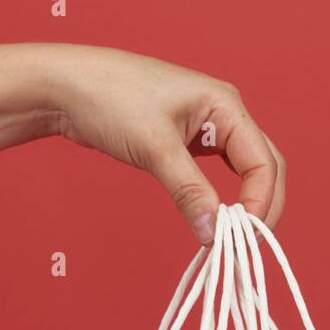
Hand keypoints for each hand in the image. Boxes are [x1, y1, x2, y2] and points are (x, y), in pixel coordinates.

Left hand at [43, 45, 284, 244]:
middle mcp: (223, 112)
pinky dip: (220, 196)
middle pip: (263, 165)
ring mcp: (206, 125)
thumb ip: (189, 191)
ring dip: (245, 202)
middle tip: (246, 244)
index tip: (240, 236)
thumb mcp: (154, 148)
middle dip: (262, 205)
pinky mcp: (186, 139)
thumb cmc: (109, 99)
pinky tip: (213, 216)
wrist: (66, 86)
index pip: (262, 161)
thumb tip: (213, 233)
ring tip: (233, 236)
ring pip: (244, 169)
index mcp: (225, 105)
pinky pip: (217, 171)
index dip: (259, 202)